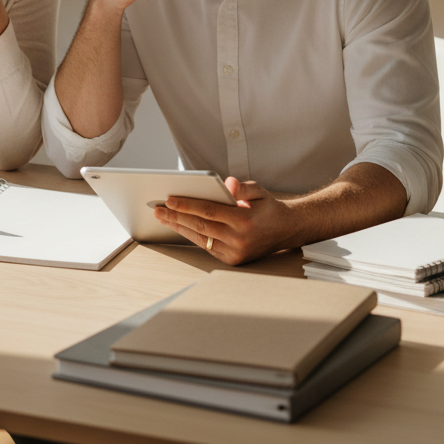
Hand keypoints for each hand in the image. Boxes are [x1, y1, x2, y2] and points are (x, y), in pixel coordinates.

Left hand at [154, 177, 293, 264]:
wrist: (286, 231)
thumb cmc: (267, 208)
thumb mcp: (259, 191)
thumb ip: (242, 186)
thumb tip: (228, 183)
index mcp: (245, 220)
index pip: (209, 211)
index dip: (187, 205)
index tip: (169, 199)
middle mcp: (239, 239)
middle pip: (200, 226)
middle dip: (176, 216)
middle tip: (157, 208)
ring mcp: (235, 252)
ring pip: (201, 238)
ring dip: (179, 227)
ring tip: (163, 217)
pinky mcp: (232, 260)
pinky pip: (207, 246)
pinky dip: (191, 235)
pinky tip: (179, 226)